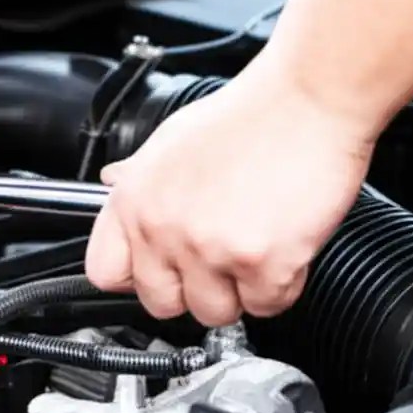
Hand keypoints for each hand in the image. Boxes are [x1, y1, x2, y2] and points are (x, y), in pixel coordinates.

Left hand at [84, 67, 375, 325]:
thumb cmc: (250, 116)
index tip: (161, 272)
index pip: (104, 272)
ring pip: (213, 312)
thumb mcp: (172, 140)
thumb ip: (141, 177)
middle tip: (220, 259)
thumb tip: (113, 182)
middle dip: (193, 290)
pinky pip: (266, 305)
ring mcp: (207, 248)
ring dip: (240, 291)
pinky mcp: (258, 263)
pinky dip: (282, 285)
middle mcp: (162, 227)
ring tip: (256, 245)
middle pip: (161, 303)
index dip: (136, 278)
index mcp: (134, 199)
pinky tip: (285, 246)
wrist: (308, 99)